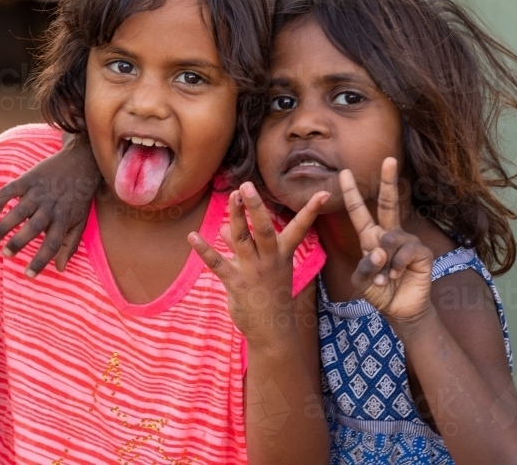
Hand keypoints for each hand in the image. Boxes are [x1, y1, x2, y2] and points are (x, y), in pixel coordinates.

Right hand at [0, 139, 98, 276]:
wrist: (81, 163)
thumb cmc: (79, 198)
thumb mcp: (80, 221)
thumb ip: (70, 245)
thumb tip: (61, 269)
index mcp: (64, 220)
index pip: (53, 244)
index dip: (41, 260)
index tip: (28, 274)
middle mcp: (51, 207)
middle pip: (34, 227)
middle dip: (19, 241)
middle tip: (6, 253)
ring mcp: (40, 192)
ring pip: (20, 211)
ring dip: (5, 225)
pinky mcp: (30, 179)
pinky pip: (11, 189)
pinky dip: (0, 199)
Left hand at [189, 182, 328, 347]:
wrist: (272, 330)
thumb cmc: (270, 295)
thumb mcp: (265, 267)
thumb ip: (244, 245)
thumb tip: (224, 227)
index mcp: (282, 254)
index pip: (299, 228)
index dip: (311, 211)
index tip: (324, 193)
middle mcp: (270, 259)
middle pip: (265, 229)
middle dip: (256, 207)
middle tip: (247, 186)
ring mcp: (253, 271)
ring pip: (242, 240)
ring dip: (235, 217)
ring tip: (230, 196)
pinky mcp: (236, 283)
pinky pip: (217, 263)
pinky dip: (204, 250)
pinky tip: (192, 236)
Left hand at [340, 158, 434, 322]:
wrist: (399, 311)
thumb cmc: (378, 292)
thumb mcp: (361, 281)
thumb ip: (365, 266)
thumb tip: (380, 250)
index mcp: (371, 237)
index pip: (359, 211)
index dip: (352, 193)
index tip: (344, 172)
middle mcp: (390, 234)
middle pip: (389, 203)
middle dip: (388, 181)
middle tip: (389, 159)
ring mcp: (408, 242)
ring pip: (390, 238)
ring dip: (383, 261)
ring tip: (384, 278)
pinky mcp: (421, 253)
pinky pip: (406, 251)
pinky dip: (396, 265)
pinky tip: (395, 276)